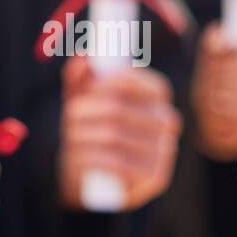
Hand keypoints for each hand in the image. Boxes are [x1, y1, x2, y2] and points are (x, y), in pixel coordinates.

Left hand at [57, 55, 181, 210]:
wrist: (95, 178)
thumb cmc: (91, 131)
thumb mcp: (83, 101)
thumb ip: (80, 77)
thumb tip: (83, 58)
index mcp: (157, 95)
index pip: (138, 80)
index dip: (110, 82)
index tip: (87, 88)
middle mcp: (168, 121)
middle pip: (119, 108)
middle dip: (87, 110)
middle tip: (69, 115)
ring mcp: (164, 150)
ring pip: (114, 136)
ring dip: (83, 135)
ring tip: (70, 137)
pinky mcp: (156, 176)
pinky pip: (118, 163)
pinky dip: (91, 158)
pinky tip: (79, 157)